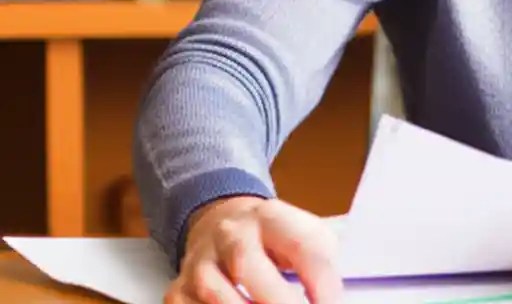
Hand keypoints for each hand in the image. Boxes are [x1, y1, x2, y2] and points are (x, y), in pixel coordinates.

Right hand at [165, 196, 342, 303]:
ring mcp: (200, 262)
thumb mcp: (306, 235)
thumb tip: (332, 300)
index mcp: (271, 217)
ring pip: (216, 294)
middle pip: (248, 265)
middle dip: (278, 301)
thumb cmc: (274, 239)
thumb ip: (320, 264)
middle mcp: (230, 235)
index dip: (321, 282)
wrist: (222, 223)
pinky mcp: (179, 290)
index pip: (300, 246)